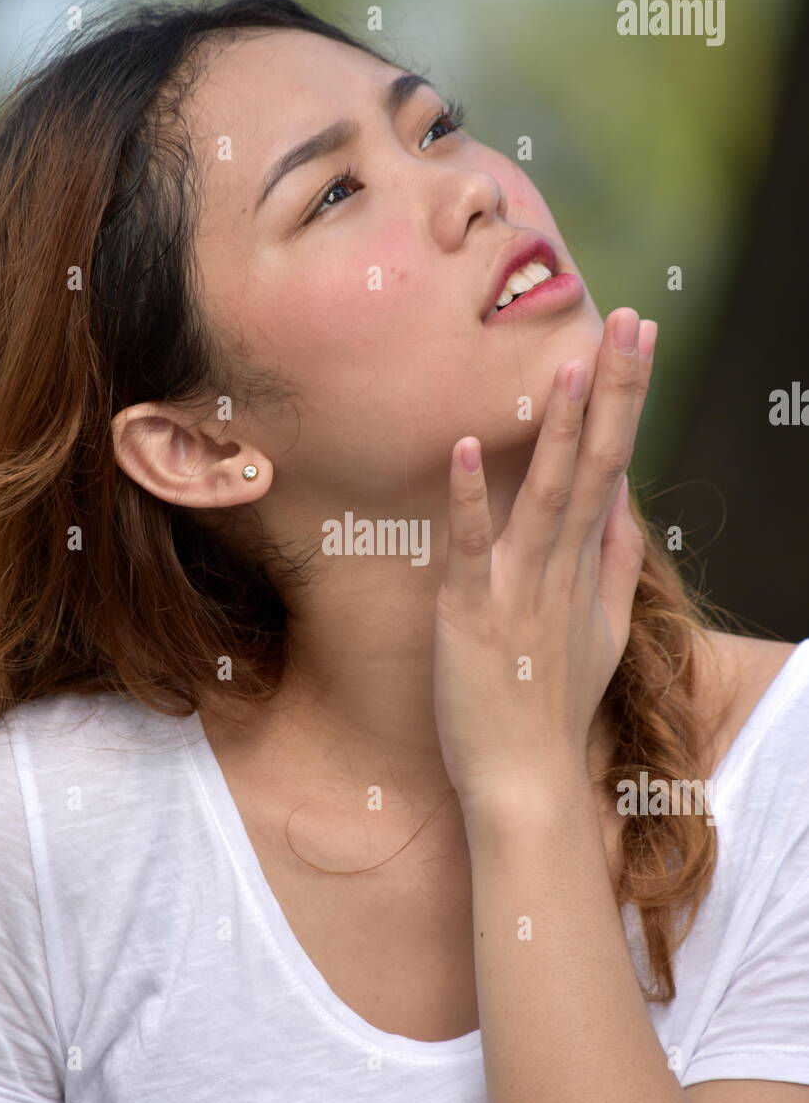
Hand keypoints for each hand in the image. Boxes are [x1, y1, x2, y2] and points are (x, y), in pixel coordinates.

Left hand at [432, 308, 655, 810]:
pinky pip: (471, 549)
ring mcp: (518, 590)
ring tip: (569, 364)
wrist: (526, 782)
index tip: (638, 336)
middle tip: (629, 320)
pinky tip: (465, 448)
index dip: (626, 397)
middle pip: (594, 465)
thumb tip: (623, 498)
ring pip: (545, 497)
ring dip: (559, 431)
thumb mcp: (603, 629)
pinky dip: (470, 500)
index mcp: (584, 563)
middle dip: (613, 390)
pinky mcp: (472, 615)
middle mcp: (559, 567)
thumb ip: (614, 559)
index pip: (613, 462)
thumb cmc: (557, 706)